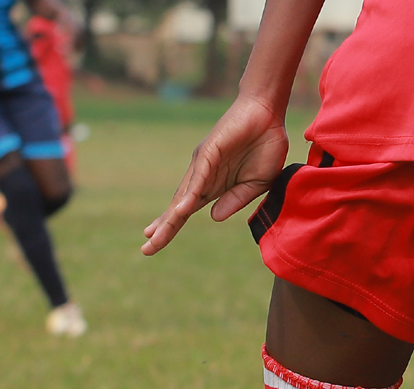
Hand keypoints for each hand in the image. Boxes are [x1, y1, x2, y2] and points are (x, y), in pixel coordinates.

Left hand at [142, 95, 289, 255]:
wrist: (268, 115)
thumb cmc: (264, 147)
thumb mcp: (256, 184)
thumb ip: (236, 200)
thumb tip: (213, 217)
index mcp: (213, 186)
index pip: (187, 210)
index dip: (171, 226)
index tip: (153, 243)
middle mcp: (202, 176)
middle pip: (179, 207)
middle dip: (163, 228)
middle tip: (146, 248)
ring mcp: (204, 164)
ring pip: (184, 195)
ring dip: (171, 217)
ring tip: (155, 236)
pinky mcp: (210, 151)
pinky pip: (199, 177)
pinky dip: (190, 194)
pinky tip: (181, 210)